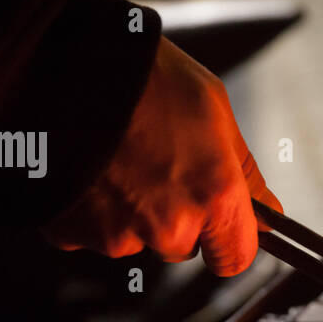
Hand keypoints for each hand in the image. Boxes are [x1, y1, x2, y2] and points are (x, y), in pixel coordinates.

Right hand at [41, 37, 281, 275]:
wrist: (56, 64)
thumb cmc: (138, 76)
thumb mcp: (213, 108)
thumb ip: (243, 170)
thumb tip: (266, 209)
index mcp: (213, 195)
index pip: (236, 257)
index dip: (229, 240)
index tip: (222, 225)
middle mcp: (168, 225)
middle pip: (182, 246)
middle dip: (175, 217)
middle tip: (156, 165)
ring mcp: (117, 235)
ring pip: (135, 240)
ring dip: (131, 211)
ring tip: (117, 158)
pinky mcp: (72, 235)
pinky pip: (91, 233)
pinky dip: (90, 209)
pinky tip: (89, 168)